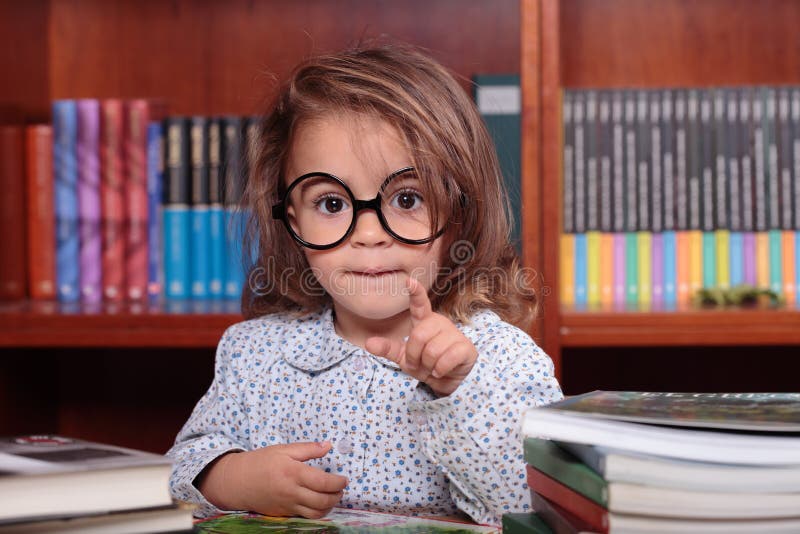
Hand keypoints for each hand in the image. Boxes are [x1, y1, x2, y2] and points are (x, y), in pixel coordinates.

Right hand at [199, 441, 347, 518]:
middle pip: (323, 500)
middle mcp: (292, 491)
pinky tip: (319, 503)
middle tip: (341, 488)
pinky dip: (317, 513)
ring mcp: (288, 505)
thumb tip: (328, 446)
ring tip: (333, 497)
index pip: (323, 482)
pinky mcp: (284, 513)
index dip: (338, 482)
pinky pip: (305, 517)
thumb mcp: (283, 450)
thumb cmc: (261, 462)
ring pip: (316, 513)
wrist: (238, 481)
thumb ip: (308, 449)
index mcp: (293, 472)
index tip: (344, 479)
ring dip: (330, 506)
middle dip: (337, 496)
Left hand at [365, 277, 477, 395]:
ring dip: (427, 366)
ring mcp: (455, 334)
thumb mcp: (403, 357)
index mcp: (424, 321)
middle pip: (419, 335)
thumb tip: (369, 343)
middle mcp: (440, 323)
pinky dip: (440, 370)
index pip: (419, 304)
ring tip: (432, 367)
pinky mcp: (466, 348)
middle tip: (419, 363)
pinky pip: (446, 359)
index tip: (409, 281)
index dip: (415, 292)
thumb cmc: (424, 363)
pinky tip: (442, 370)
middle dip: (414, 356)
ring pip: (432, 350)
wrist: (446, 380)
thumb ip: (388, 349)